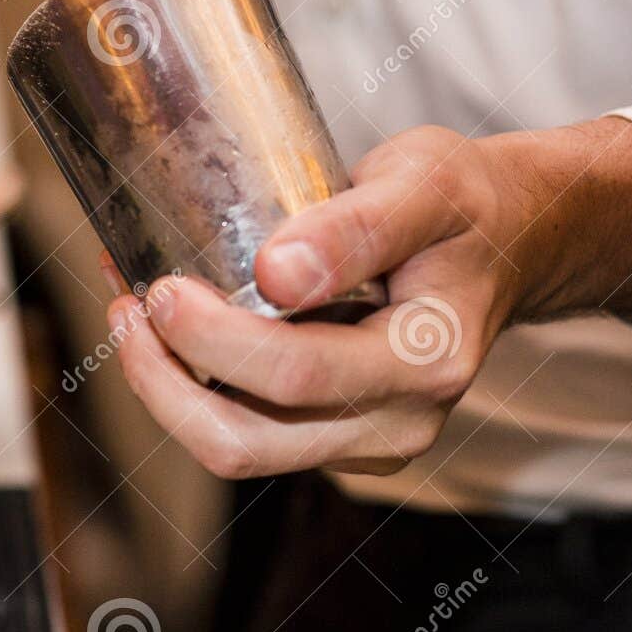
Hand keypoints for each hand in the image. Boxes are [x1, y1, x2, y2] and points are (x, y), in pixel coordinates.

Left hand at [107, 118, 631, 478]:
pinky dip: (188, 387)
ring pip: (234, 449)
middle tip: (127, 306)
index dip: (213, 340)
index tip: (162, 287)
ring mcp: (364, 439)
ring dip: (164, 389)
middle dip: (165, 381)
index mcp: (428, 360)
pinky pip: (243, 431)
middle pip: (248, 441)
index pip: (299, 376)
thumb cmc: (463, 204)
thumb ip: (356, 226)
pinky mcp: (331, 437)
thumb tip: (275, 273)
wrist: (504, 238)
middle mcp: (399, 420)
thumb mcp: (423, 182)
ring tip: (129, 312)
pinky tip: (162, 326)